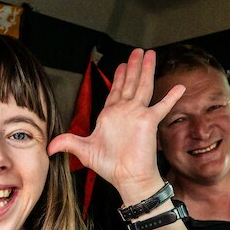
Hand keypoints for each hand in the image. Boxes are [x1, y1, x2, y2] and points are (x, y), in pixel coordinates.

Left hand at [47, 49, 184, 200]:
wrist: (127, 177)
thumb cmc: (109, 166)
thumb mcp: (83, 150)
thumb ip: (68, 142)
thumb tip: (50, 147)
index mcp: (110, 115)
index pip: (116, 91)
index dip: (119, 76)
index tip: (122, 64)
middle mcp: (125, 111)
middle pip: (130, 83)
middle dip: (134, 66)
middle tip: (137, 51)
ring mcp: (138, 114)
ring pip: (143, 86)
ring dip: (147, 70)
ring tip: (150, 55)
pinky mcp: (149, 121)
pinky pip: (162, 106)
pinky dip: (171, 97)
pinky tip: (180, 87)